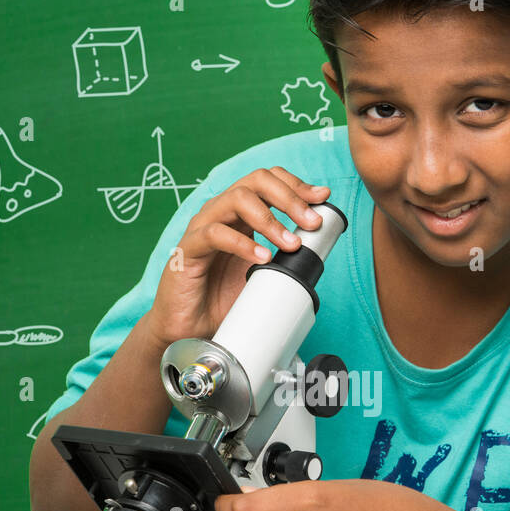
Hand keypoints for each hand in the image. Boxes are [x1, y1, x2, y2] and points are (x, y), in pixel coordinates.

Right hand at [146, 167, 329, 346]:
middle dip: (290, 198)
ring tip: (291, 244)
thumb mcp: (264, 274)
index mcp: (240, 214)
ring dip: (270, 220)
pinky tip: (262, 257)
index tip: (322, 198)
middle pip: (256, 181)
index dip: (296, 185)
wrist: (191, 329)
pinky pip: (215, 233)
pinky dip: (242, 243)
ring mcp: (203, 227)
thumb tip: (319, 248)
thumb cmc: (223, 299)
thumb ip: (285, 257)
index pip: (268, 181)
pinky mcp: (187, 249)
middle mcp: (221, 212)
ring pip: (237, 199)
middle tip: (312, 222)